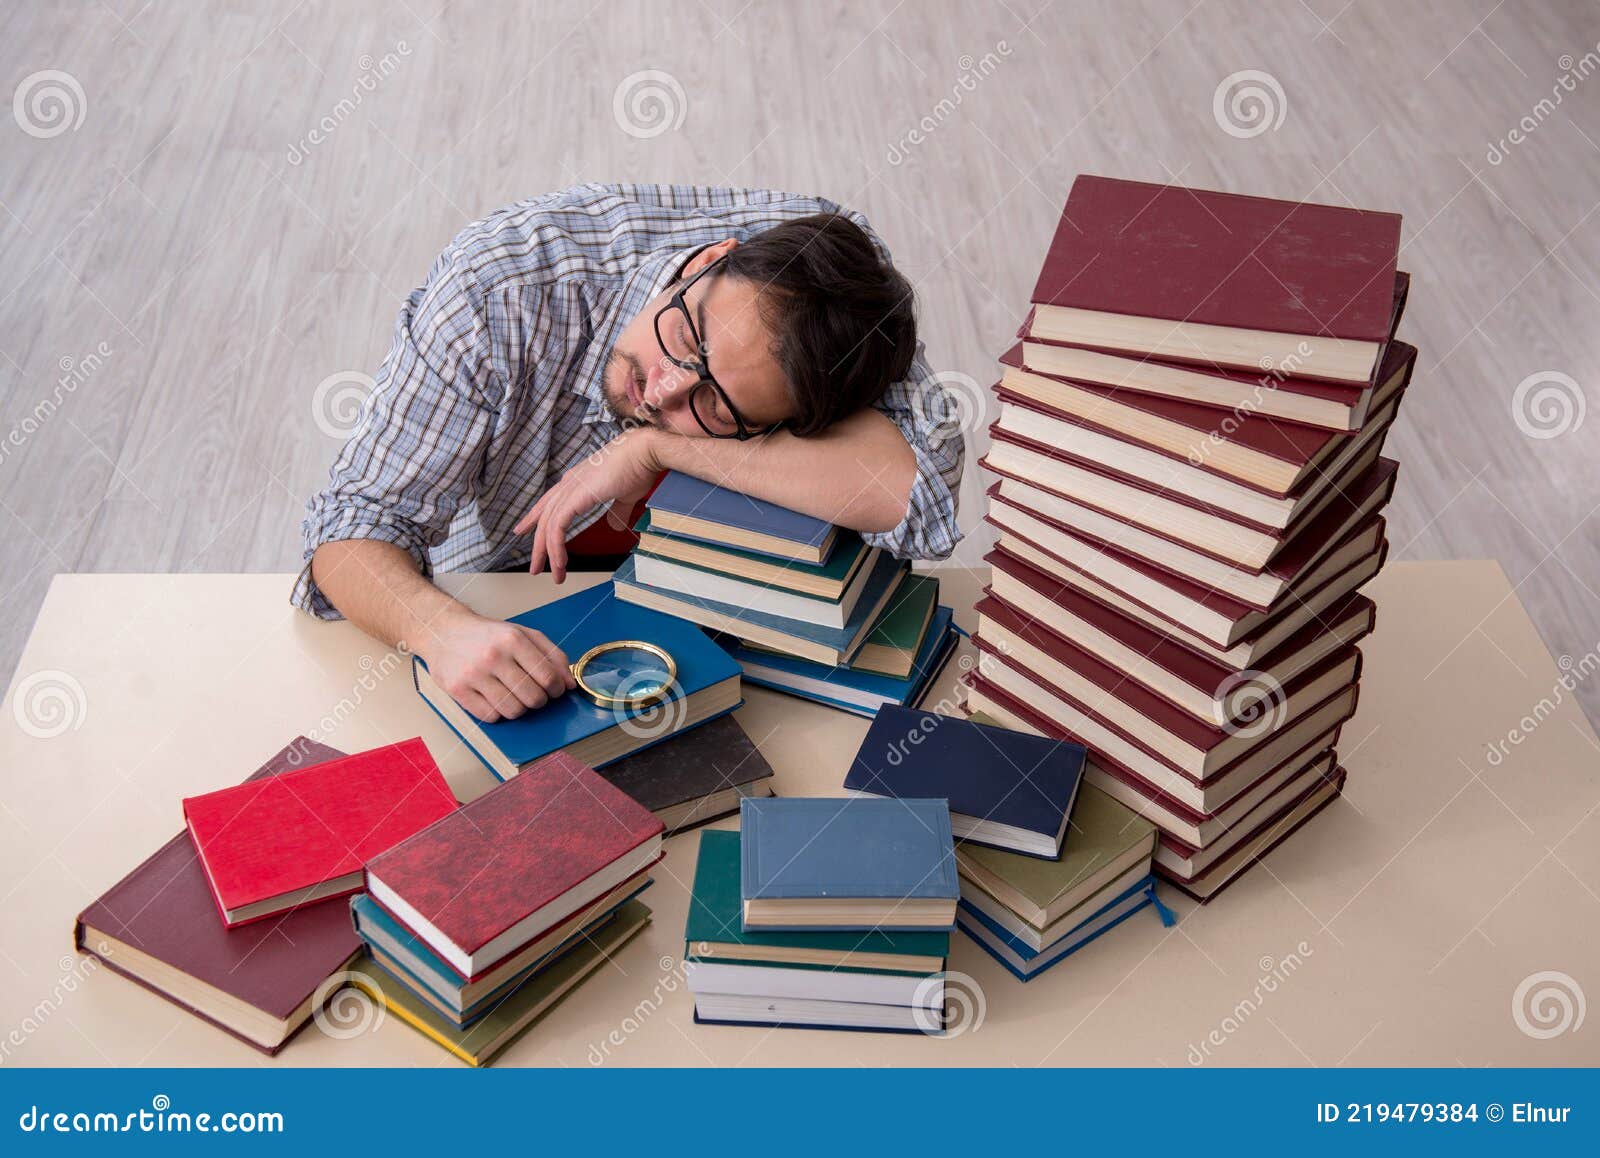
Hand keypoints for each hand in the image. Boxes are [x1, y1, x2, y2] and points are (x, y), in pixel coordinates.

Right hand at [421, 608, 575, 721]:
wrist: (444, 631)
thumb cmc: (488, 635)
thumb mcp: (524, 634)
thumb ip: (552, 655)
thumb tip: (570, 684)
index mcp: (513, 639)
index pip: (548, 677)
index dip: (557, 689)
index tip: (554, 690)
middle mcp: (493, 656)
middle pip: (533, 698)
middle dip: (539, 700)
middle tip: (533, 693)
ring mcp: (474, 674)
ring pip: (513, 710)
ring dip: (519, 708)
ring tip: (512, 694)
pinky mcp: (458, 690)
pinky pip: (490, 716)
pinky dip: (498, 713)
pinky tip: (495, 698)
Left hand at [515, 426, 663, 582]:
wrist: (644, 452)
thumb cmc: (638, 468)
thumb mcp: (625, 495)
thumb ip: (617, 511)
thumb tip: (615, 526)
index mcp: (577, 481)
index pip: (548, 503)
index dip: (533, 518)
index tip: (522, 531)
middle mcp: (568, 484)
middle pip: (544, 518)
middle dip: (538, 545)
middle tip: (535, 566)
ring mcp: (570, 489)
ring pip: (548, 527)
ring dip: (548, 553)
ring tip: (555, 574)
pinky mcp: (575, 497)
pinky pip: (558, 527)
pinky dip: (556, 546)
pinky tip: (560, 562)